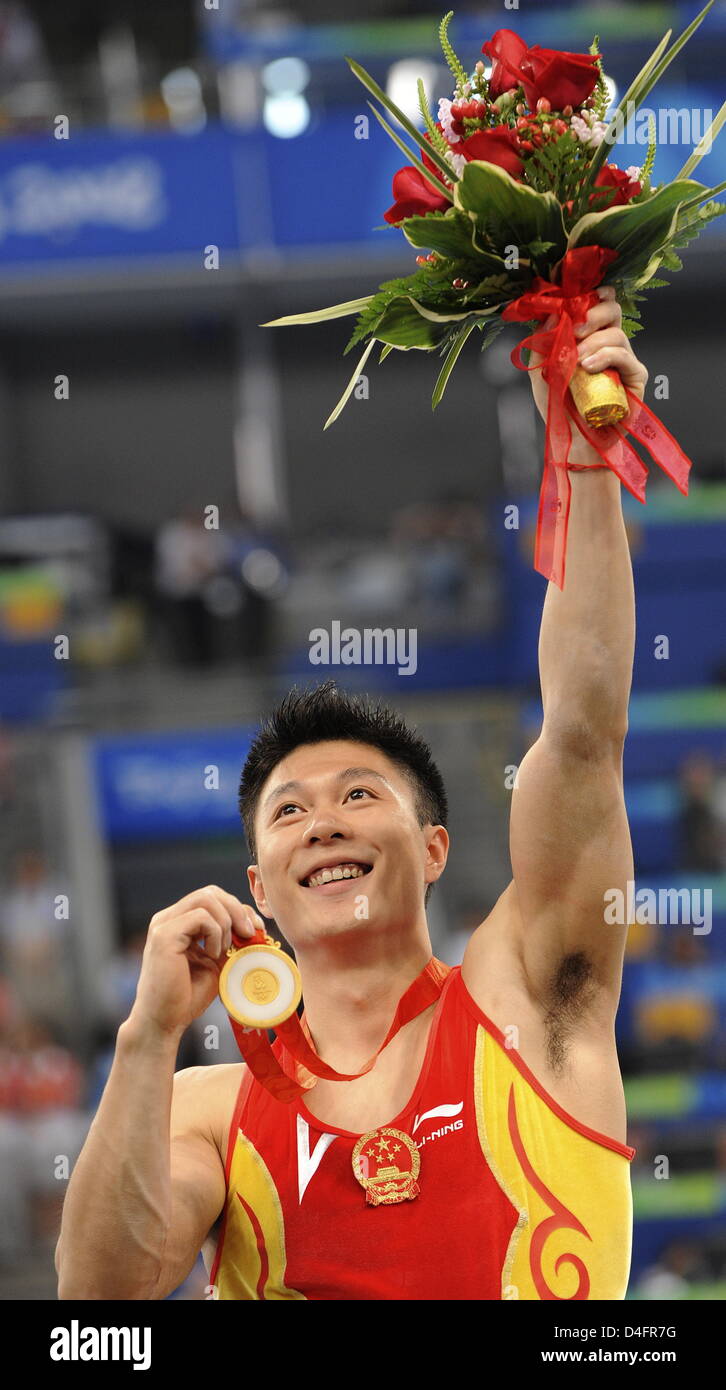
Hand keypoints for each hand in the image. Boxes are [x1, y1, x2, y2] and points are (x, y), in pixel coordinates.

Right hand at [127, 887, 264, 1037]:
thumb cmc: (187, 996)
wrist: (164, 1022)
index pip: (212, 898)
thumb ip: (228, 940)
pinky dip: (215, 934)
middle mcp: (168, 918)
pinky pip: (200, 917)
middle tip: (249, 934)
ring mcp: (164, 924)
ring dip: (225, 923)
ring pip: (206, 899)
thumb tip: (253, 924)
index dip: (237, 908)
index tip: (255, 930)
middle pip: (210, 892)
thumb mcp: (216, 961)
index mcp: (178, 922)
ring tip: (223, 950)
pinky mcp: (164, 935)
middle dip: (236, 909)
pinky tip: (212, 955)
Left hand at [528, 287, 648, 465]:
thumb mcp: (541, 371)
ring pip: (616, 333)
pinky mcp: (635, 376)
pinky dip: (605, 356)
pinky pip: (624, 356)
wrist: (574, 440)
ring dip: (593, 342)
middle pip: (612, 310)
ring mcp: (624, 359)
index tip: (572, 300)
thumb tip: (554, 312)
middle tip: (575, 326)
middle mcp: (609, 344)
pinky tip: (588, 366)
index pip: (597, 305)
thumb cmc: (560, 406)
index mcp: (589, 337)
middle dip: (593, 312)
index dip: (590, 296)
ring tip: (575, 360)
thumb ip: (544, 342)